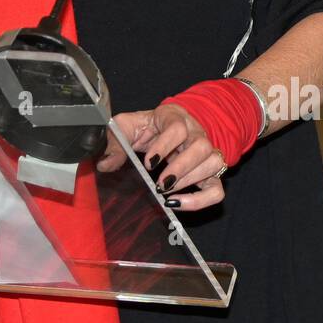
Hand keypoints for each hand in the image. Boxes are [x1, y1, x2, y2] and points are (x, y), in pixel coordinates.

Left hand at [96, 101, 226, 212]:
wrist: (167, 127)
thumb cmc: (146, 127)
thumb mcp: (127, 127)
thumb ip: (114, 141)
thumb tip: (105, 163)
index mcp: (175, 117)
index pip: (177, 128)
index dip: (164, 146)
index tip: (148, 163)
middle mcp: (196, 133)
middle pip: (201, 147)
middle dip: (180, 168)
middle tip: (160, 184)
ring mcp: (207, 153)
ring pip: (213, 164)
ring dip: (191, 181)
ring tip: (167, 193)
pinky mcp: (210, 174)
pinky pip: (216, 190)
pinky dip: (201, 201)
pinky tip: (178, 204)